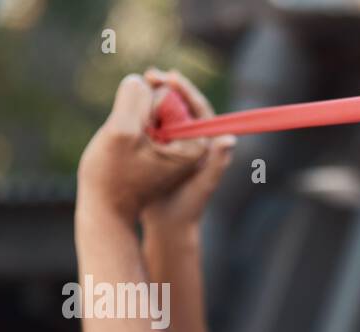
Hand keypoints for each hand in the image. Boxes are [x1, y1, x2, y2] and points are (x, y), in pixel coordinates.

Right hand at [141, 68, 236, 232]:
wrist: (170, 228)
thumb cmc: (187, 208)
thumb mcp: (201, 184)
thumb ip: (216, 162)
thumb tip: (230, 138)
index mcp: (207, 146)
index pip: (201, 111)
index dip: (187, 92)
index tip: (171, 76)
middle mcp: (196, 144)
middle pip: (183, 108)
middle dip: (168, 90)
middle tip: (150, 74)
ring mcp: (178, 147)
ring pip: (167, 116)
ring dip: (154, 99)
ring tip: (140, 84)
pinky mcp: (162, 153)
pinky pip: (154, 127)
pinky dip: (144, 115)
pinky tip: (129, 108)